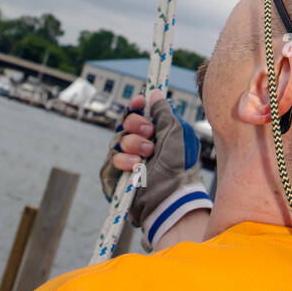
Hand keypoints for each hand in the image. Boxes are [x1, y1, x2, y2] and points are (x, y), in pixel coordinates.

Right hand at [99, 89, 207, 237]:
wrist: (170, 197)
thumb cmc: (179, 166)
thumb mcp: (176, 133)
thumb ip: (164, 112)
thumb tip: (155, 93)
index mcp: (156, 134)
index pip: (139, 114)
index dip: (136, 106)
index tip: (139, 103)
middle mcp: (140, 146)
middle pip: (125, 123)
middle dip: (136, 125)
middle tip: (148, 133)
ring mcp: (127, 161)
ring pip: (117, 140)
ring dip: (133, 145)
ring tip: (146, 156)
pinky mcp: (116, 176)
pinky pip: (112, 159)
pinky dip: (125, 162)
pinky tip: (136, 168)